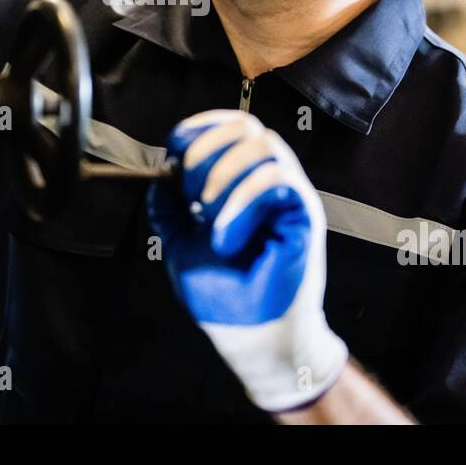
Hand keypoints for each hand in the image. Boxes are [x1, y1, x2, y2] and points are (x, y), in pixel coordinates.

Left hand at [148, 109, 347, 412]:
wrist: (252, 339)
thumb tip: (161, 174)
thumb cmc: (225, 297)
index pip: (232, 127)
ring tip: (209, 220)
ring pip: (264, 145)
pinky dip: (241, 201)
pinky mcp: (304, 217)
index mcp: (244, 184)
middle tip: (193, 195)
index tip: (175, 147)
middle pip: (247, 125)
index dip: (201, 127)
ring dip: (224, 177)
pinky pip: (276, 180)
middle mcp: (271, 183)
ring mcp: (290, 197)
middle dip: (208, 149)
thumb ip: (171, 208)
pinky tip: (224, 236)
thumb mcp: (182, 244)